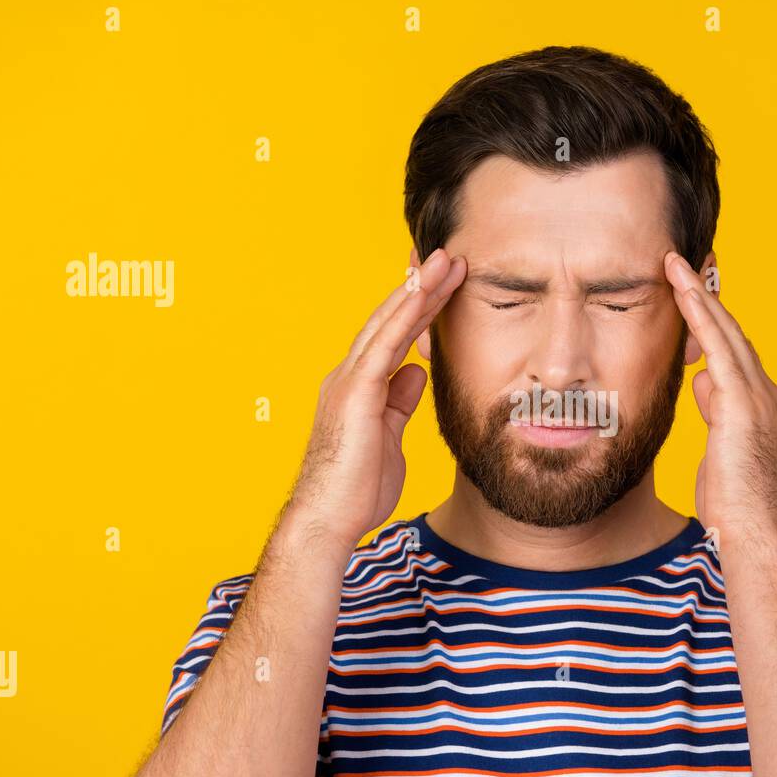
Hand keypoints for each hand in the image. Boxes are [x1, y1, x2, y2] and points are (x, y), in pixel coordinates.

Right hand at [284, 248, 466, 561]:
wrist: (327, 521)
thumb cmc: (355, 489)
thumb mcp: (389, 438)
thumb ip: (399, 402)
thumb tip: (416, 372)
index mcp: (358, 388)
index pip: (393, 338)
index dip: (418, 308)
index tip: (444, 283)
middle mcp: (349, 377)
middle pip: (389, 321)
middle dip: (420, 287)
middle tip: (449, 255)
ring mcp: (349, 383)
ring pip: (387, 324)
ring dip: (418, 289)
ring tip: (446, 260)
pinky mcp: (355, 395)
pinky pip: (384, 346)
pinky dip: (405, 316)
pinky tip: (425, 294)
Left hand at [663, 251, 776, 549]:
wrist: (756, 537)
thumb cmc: (736, 507)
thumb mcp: (718, 451)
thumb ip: (713, 413)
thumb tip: (700, 381)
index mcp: (757, 406)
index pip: (729, 351)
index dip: (709, 319)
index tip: (689, 290)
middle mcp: (763, 393)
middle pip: (730, 331)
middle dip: (706, 294)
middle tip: (681, 259)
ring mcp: (757, 397)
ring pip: (725, 331)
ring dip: (699, 294)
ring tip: (674, 262)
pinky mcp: (743, 405)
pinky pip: (718, 347)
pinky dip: (700, 315)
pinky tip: (682, 290)